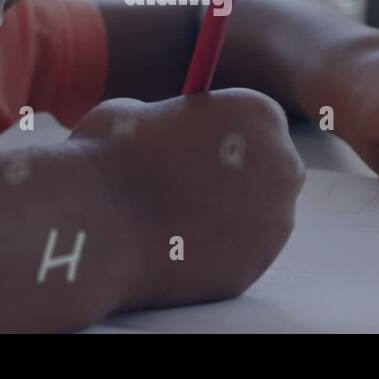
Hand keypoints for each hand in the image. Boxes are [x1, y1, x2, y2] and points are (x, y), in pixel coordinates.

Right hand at [71, 88, 304, 311]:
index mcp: (260, 114)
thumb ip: (178, 121)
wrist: (95, 223)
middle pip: (271, 168)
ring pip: (259, 216)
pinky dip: (216, 252)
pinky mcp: (254, 267)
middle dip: (238, 176)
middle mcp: (282, 166)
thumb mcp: (144, 112)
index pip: (258, 122)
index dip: (225, 135)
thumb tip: (175, 130)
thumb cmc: (112, 156)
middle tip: (193, 185)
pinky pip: (240, 255)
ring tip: (175, 217)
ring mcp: (274, 222)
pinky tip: (176, 246)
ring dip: (228, 216)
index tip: (198, 147)